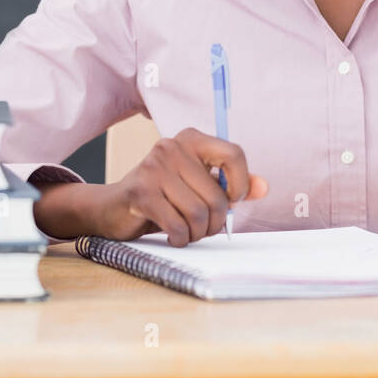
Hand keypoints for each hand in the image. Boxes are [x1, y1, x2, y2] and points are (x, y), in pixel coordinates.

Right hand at [96, 127, 268, 245]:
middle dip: (215, 222)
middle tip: (205, 227)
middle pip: (217, 196)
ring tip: (188, 231)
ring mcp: (154, 167)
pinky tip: (175, 236)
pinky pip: (177, 225)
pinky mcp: (140, 192)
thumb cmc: (164, 196)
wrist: (114, 208)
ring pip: (199, 213)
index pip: (234, 154)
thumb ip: (232, 186)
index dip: (240, 184)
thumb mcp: (200, 186)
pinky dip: (181, 238)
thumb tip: (263, 188)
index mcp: (192, 139)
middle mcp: (172, 147)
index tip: (231, 200)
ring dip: (198, 233)